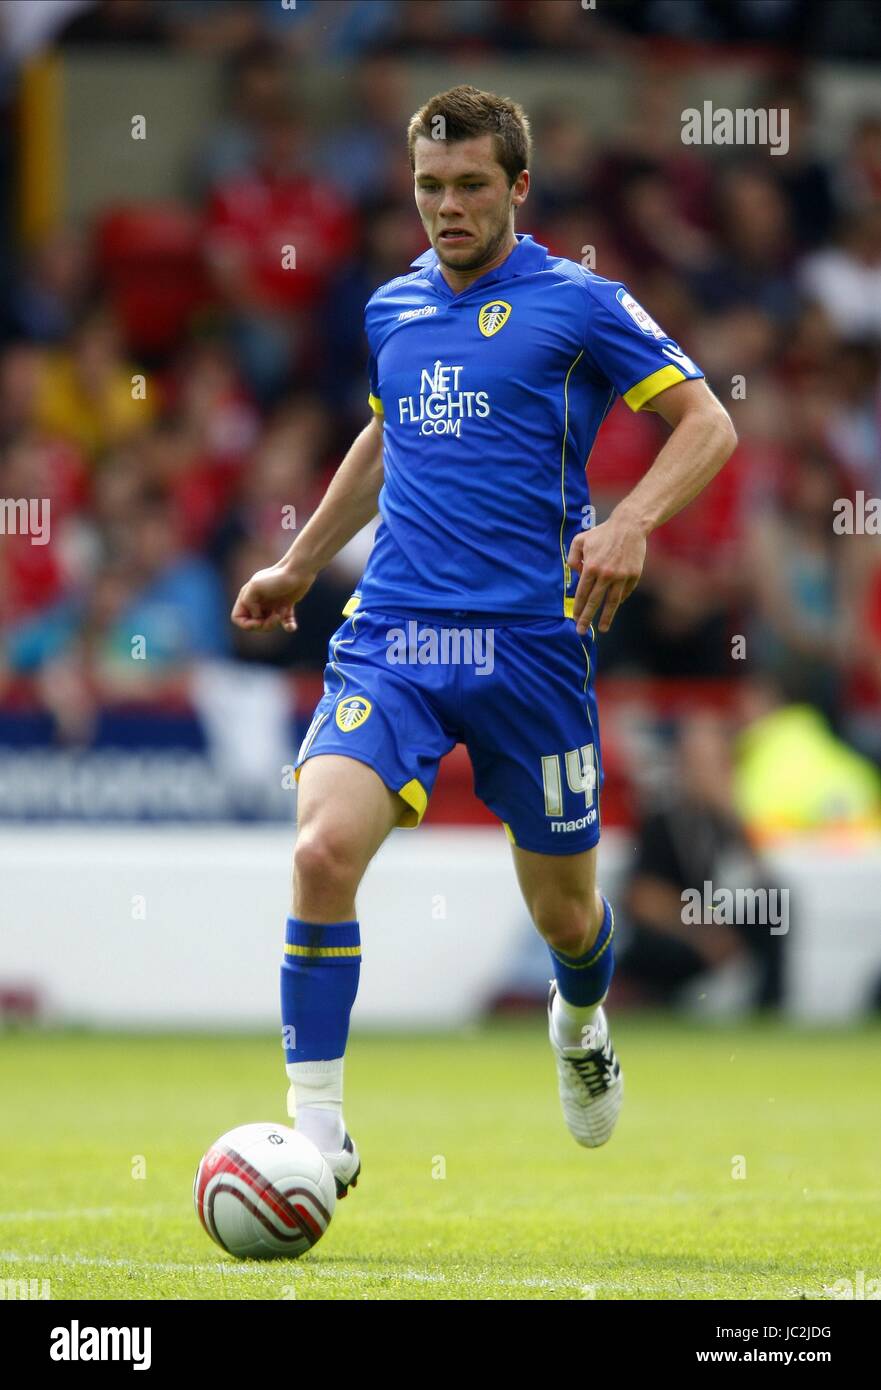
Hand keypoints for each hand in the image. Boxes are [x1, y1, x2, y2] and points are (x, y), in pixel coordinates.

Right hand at [231, 563, 315, 633]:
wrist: (299, 571)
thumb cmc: (277, 577)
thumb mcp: (256, 587)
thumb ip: (248, 602)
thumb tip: (257, 616)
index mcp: (247, 596)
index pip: (237, 617)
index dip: (246, 624)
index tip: (258, 621)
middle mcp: (258, 602)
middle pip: (255, 624)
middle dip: (265, 625)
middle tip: (276, 617)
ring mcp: (271, 605)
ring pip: (269, 624)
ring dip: (276, 622)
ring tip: (283, 610)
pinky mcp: (285, 606)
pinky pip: (285, 623)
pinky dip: (289, 626)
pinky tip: (292, 626)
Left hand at [568, 510, 646, 635]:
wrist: (630, 526)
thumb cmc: (602, 533)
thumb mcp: (580, 540)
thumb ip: (573, 559)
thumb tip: (576, 576)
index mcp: (591, 567)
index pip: (582, 593)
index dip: (578, 607)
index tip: (574, 618)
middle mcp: (606, 574)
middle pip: (594, 602)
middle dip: (587, 618)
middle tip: (581, 631)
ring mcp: (621, 576)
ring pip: (612, 602)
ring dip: (606, 617)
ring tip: (602, 628)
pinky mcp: (634, 575)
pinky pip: (625, 592)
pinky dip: (619, 599)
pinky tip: (614, 606)